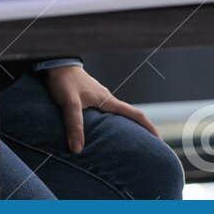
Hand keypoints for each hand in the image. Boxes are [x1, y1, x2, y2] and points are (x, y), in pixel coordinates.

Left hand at [41, 64, 159, 152]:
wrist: (55, 62)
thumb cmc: (64, 80)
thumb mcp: (69, 102)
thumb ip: (74, 124)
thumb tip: (78, 150)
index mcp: (107, 100)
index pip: (134, 114)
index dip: (148, 127)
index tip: (159, 140)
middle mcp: (106, 100)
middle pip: (128, 117)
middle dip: (138, 132)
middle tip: (144, 150)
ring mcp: (98, 99)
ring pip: (115, 116)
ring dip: (122, 129)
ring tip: (123, 147)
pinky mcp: (88, 99)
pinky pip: (103, 114)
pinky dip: (107, 125)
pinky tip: (100, 134)